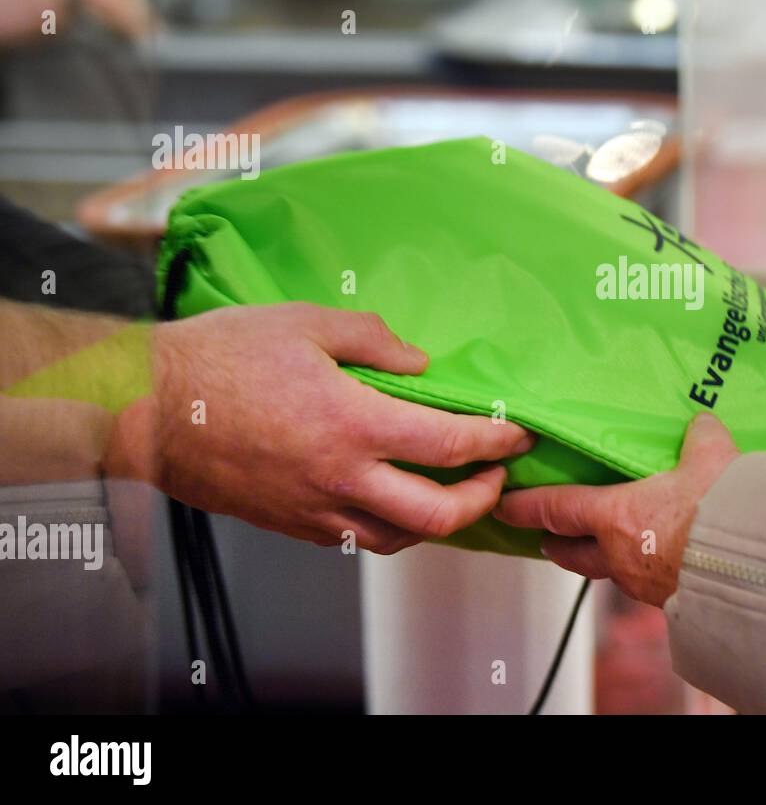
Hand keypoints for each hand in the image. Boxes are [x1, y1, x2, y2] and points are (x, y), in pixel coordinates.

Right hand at [105, 303, 533, 553]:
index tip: (519, 432)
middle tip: (499, 473)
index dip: (497, 440)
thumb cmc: (219, 360)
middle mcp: (342, 478)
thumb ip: (374, 340)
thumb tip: (420, 363)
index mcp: (353, 423)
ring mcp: (317, 509)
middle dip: (485, 498)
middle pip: (440, 514)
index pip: (451, 444)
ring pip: (402, 539)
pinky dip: (393, 526)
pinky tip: (398, 500)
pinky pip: (360, 540)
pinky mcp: (294, 525)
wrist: (146, 410)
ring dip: (441, 521)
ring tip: (457, 491)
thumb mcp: (305, 324)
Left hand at [494, 414, 738, 605]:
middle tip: (547, 539)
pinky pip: (648, 586)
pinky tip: (660, 563)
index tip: (506, 507)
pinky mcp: (675, 601)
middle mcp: (621, 557)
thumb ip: (697, 438)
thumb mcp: (709, 455)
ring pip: (611, 572)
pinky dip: (644, 572)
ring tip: (609, 549)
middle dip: (557, 546)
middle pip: (573, 555)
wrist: (758, 565)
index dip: (527, 507)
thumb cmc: (721, 508)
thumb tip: (700, 424)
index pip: (557, 510)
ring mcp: (646, 585)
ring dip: (603, 560)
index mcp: (616, 518)